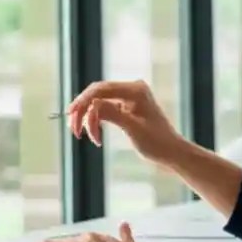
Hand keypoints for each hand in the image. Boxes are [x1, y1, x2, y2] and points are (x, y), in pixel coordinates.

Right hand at [65, 80, 185, 166]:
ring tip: (88, 138)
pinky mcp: (126, 107)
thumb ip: (111, 113)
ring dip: (89, 120)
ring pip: (98, 104)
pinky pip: (104, 110)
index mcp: (135, 90)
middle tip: (74, 130)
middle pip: (97, 95)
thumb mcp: (132, 128)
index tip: (70, 114)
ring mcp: (128, 97)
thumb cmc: (156, 142)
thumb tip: (90, 104)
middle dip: (84, 112)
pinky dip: (97, 122)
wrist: (171, 152)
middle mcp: (131, 89)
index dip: (83, 100)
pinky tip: (96, 137)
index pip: (101, 89)